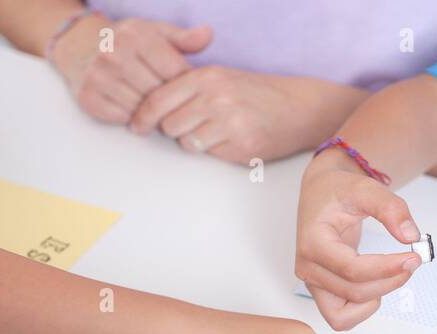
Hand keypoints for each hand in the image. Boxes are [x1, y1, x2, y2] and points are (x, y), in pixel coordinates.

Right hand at [50, 16, 211, 123]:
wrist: (81, 48)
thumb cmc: (128, 43)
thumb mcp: (156, 34)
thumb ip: (184, 38)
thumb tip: (208, 35)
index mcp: (136, 34)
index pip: (174, 72)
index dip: (184, 85)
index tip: (185, 88)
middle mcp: (114, 53)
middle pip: (158, 93)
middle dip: (168, 100)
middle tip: (170, 101)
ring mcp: (98, 76)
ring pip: (141, 109)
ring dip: (150, 111)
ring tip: (151, 103)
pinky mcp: (88, 97)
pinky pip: (122, 118)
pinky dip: (130, 117)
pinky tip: (131, 106)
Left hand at [130, 67, 326, 162]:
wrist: (299, 107)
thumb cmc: (257, 94)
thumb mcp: (221, 78)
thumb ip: (189, 88)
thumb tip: (152, 108)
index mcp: (207, 77)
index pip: (158, 99)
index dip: (143, 116)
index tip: (137, 127)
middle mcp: (216, 97)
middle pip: (169, 125)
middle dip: (175, 130)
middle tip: (193, 127)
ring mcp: (229, 122)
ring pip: (187, 143)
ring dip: (195, 142)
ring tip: (216, 133)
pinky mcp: (241, 145)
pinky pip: (210, 154)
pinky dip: (217, 151)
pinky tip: (233, 140)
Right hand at [295, 161, 421, 329]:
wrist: (321, 195)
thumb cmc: (336, 192)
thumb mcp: (365, 188)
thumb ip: (390, 208)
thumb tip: (411, 236)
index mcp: (312, 242)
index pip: (351, 269)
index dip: (386, 269)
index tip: (413, 257)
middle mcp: (308, 267)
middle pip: (354, 292)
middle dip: (389, 281)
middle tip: (413, 260)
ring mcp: (312, 283)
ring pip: (345, 314)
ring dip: (376, 297)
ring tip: (392, 272)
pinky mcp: (321, 291)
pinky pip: (340, 319)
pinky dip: (362, 309)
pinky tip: (376, 283)